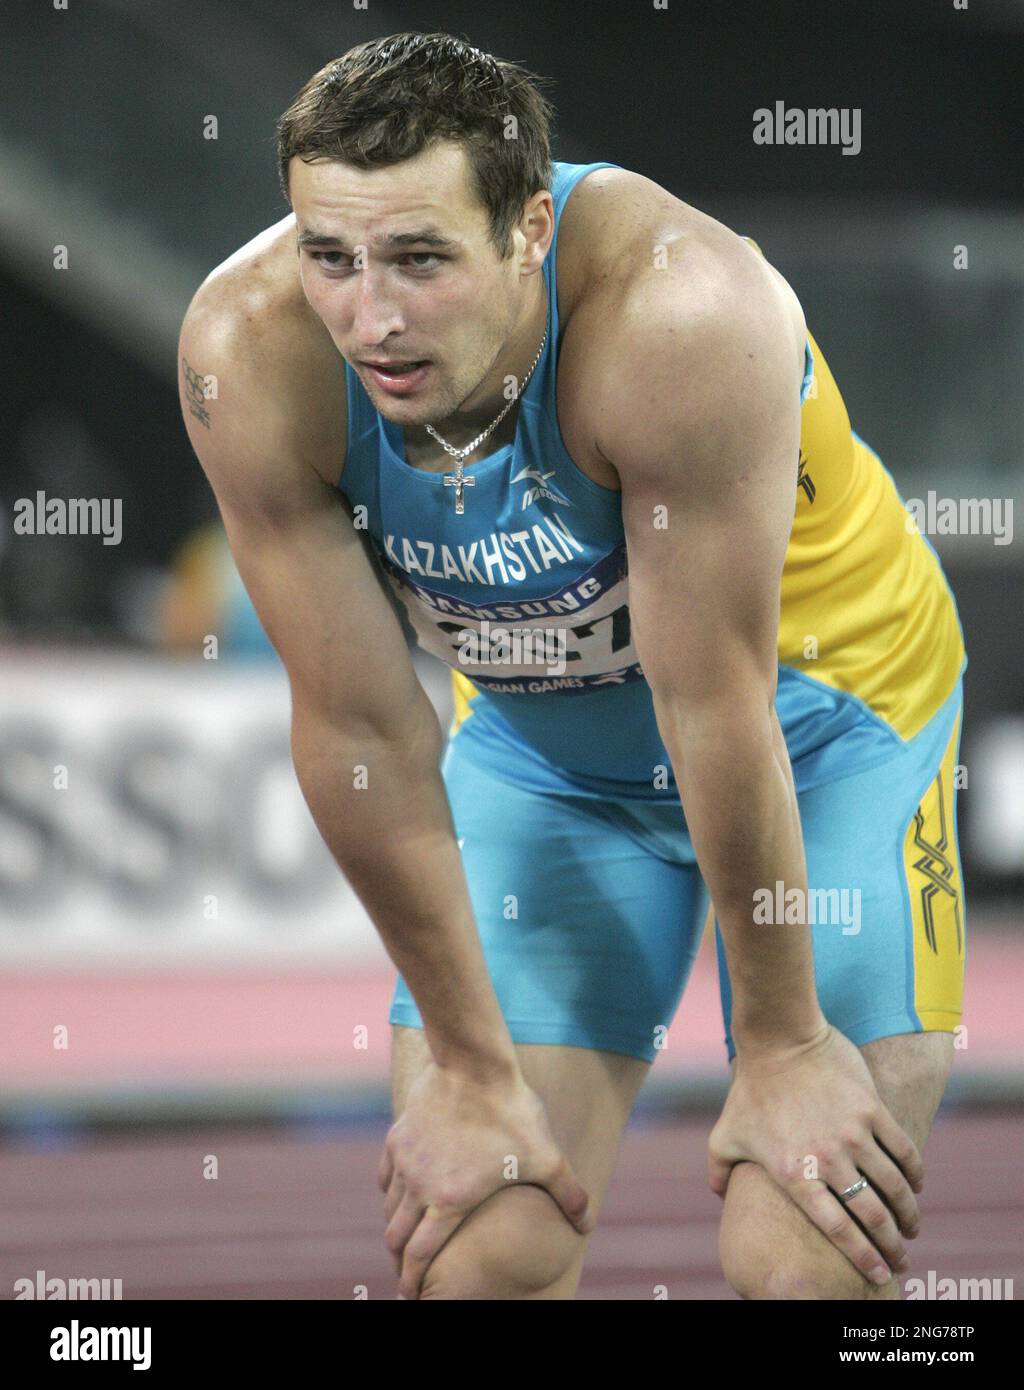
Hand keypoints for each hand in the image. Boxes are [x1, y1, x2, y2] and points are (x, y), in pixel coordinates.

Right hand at [378, 1059, 592, 1298]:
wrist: (474, 1064)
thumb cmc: (512, 1112)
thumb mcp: (548, 1157)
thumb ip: (569, 1194)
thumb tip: (588, 1225)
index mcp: (449, 1201)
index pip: (421, 1255)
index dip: (414, 1281)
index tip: (412, 1296)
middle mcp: (418, 1186)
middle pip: (396, 1237)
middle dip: (400, 1261)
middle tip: (407, 1273)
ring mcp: (404, 1160)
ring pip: (389, 1207)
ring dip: (396, 1227)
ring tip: (404, 1238)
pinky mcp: (398, 1136)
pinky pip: (385, 1175)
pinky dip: (390, 1192)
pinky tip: (400, 1192)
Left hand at [708, 1023, 922, 1285]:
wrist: (778, 1039)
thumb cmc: (749, 1089)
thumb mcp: (725, 1134)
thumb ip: (719, 1171)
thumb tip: (717, 1196)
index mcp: (794, 1174)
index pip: (838, 1229)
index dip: (863, 1257)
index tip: (878, 1273)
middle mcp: (827, 1159)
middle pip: (872, 1215)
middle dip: (892, 1245)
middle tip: (901, 1258)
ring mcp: (853, 1133)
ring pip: (894, 1185)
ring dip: (908, 1212)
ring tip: (911, 1226)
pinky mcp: (871, 1109)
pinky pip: (903, 1149)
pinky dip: (914, 1172)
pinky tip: (916, 1184)